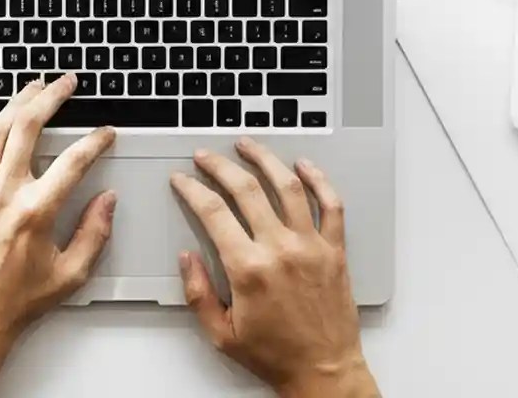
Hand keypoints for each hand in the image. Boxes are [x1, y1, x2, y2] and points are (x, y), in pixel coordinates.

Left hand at [0, 75, 116, 397]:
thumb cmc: (16, 301)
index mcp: (36, 212)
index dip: (95, 141)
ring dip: (19, 100)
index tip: (106, 133)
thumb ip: (94, 233)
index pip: (74, 161)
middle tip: (67, 83)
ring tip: (36, 84)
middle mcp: (5, 193)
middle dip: (52, 97)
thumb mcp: (70, 274)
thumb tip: (108, 201)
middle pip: (30, 127)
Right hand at [171, 138, 377, 397]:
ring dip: (264, 159)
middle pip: (245, 189)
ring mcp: (311, 246)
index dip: (192, 190)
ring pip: (287, 186)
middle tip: (206, 156)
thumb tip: (187, 258)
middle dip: (219, 166)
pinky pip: (331, 204)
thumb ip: (198, 293)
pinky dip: (319, 180)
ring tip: (247, 145)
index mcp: (248, 269)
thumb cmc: (274, 355)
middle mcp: (280, 250)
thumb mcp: (220, 333)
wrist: (323, 371)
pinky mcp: (334, 250)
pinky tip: (304, 166)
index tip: (182, 180)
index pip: (212, 213)